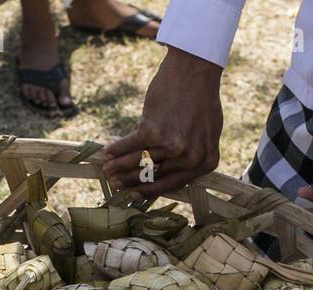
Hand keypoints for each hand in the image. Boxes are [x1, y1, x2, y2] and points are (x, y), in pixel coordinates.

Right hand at [99, 47, 222, 199]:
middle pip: (154, 175)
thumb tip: (169, 172)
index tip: (137, 195)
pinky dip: (116, 149)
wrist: (194, 72)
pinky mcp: (152, 131)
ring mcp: (170, 146)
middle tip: (116, 185)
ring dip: (119, 167)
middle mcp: (189, 158)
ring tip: (107, 170)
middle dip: (131, 181)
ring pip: (139, 162)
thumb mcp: (206, 134)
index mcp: (205, 163)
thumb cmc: (202, 100)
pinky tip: (106, 152)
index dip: (151, 190)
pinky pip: (130, 145)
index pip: (174, 183)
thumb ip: (192, 155)